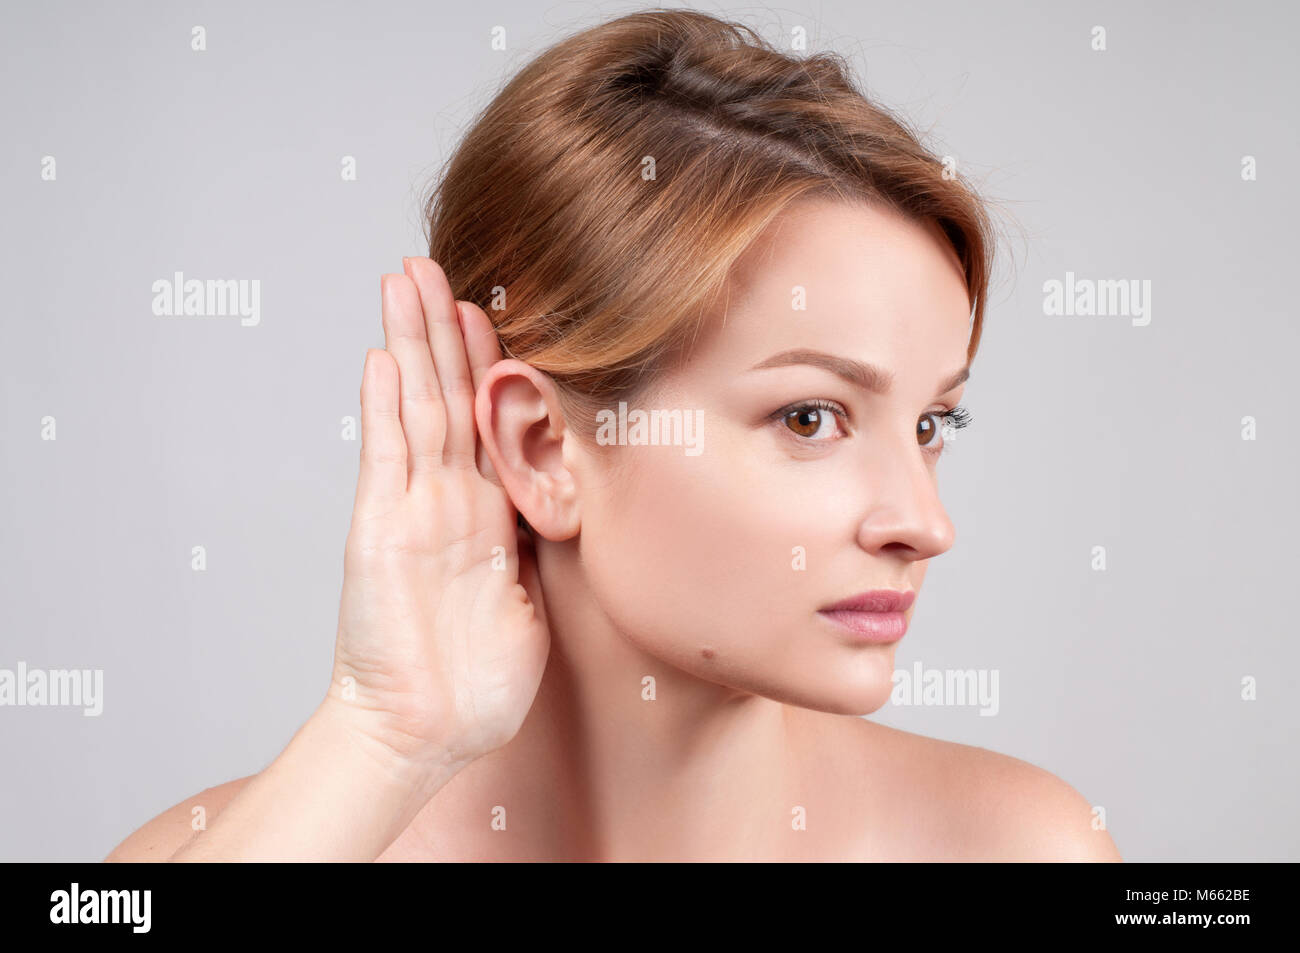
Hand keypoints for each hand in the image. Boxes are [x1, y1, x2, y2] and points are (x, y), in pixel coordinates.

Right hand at [327, 257, 549, 776]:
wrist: (426, 731)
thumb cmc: (477, 679)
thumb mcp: (528, 597)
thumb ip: (536, 544)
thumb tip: (571, 503)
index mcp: (485, 512)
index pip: (488, 418)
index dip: (491, 361)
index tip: (502, 306)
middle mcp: (446, 499)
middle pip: (446, 395)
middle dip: (442, 328)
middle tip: (437, 261)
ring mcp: (410, 509)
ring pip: (414, 407)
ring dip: (410, 342)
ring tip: (405, 278)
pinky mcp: (381, 532)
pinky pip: (384, 459)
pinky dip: (382, 407)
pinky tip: (380, 357)